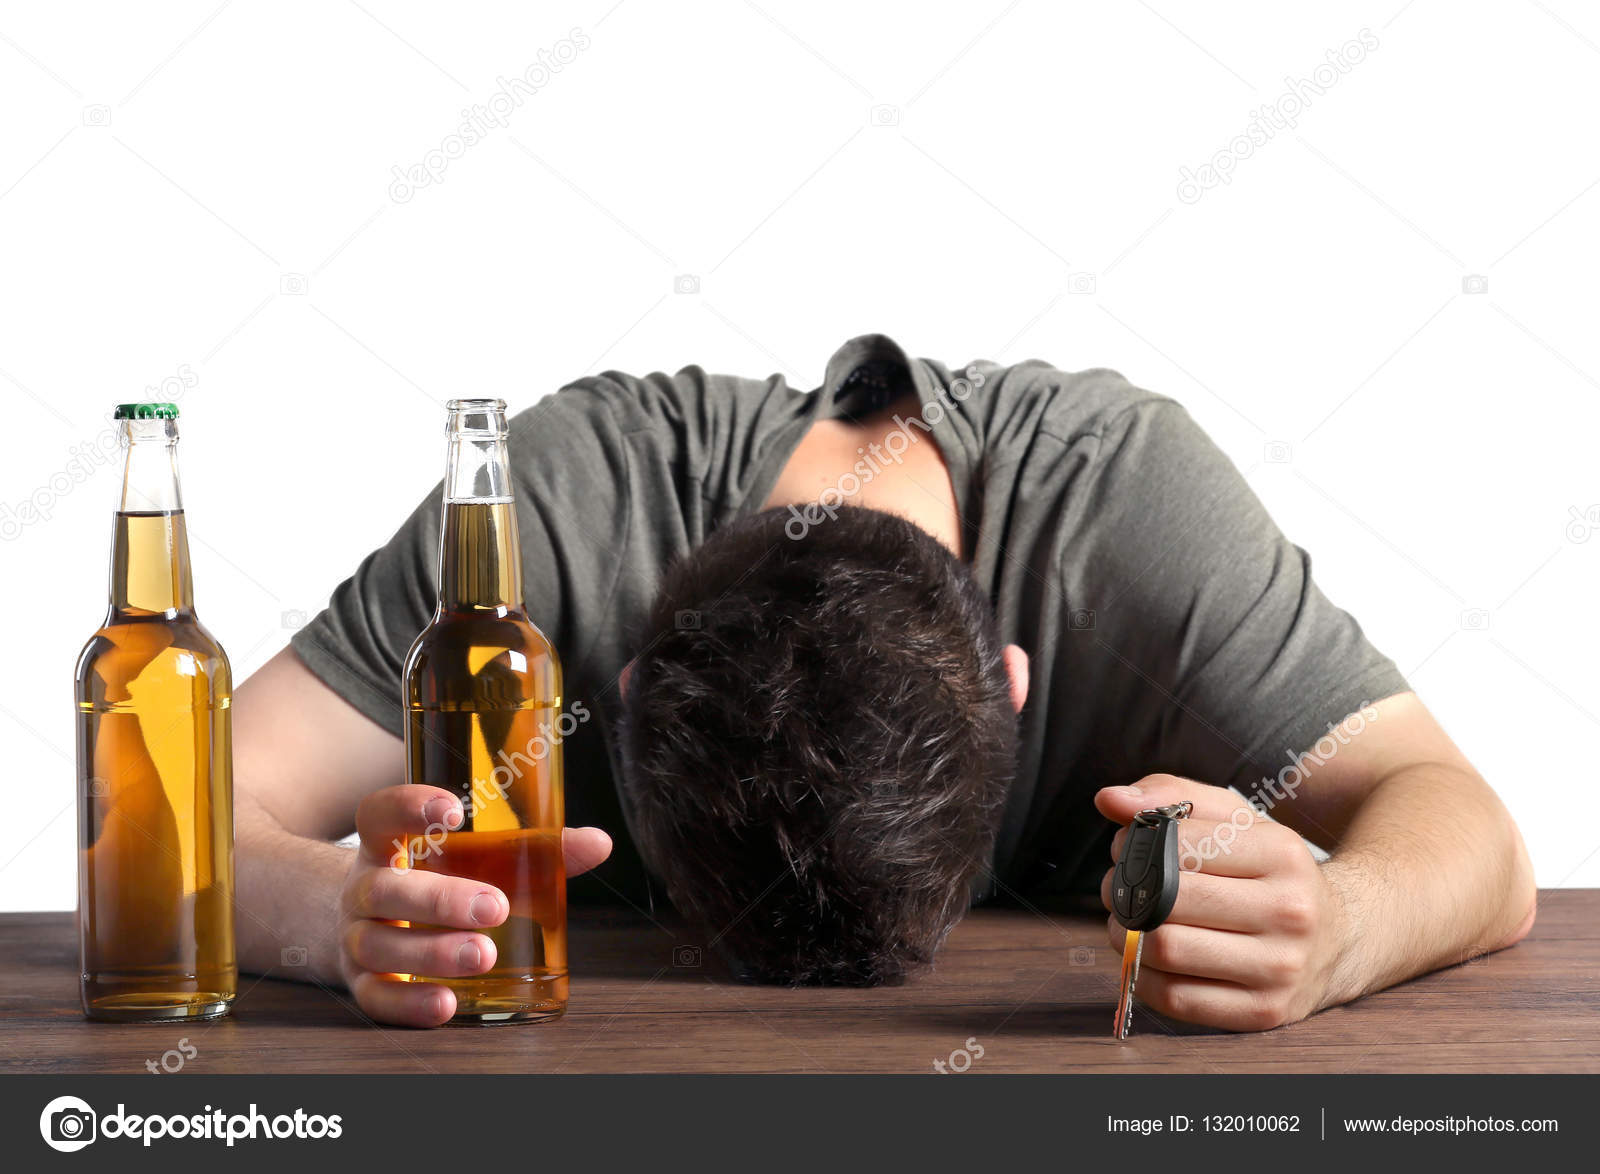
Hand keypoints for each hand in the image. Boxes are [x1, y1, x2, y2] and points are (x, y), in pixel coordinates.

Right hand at [339, 784, 611, 1026]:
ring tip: (484, 955)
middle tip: (496, 906)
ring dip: (432, 952)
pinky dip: (410, 1003)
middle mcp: (365, 888)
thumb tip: (598, 843)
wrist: (366, 924)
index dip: (408, 807)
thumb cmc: (438, 881)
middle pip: (386, 888)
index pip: (380, 814)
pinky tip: (446, 1004)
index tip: (453, 811)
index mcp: (388, 844)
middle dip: (441, 898)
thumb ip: (534, 850)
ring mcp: (357, 938)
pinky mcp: (362, 984)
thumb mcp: (475, 860)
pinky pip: (376, 997)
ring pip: (380, 944)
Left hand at [1096, 774, 1347, 1031]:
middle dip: (1126, 891)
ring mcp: (1280, 968)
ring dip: (1126, 934)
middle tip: (1121, 887)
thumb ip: (1171, 796)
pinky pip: (1175, 998)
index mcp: (1282, 855)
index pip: (1179, 846)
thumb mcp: (1235, 821)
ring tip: (1129, 920)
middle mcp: (1289, 912)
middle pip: (1167, 901)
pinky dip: (1143, 975)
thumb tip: (1110, 800)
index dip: (1136, 845)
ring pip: (1166, 950)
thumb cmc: (1269, 873)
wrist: (1342, 938)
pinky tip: (1146, 956)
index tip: (1128, 848)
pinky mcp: (1263, 1011)